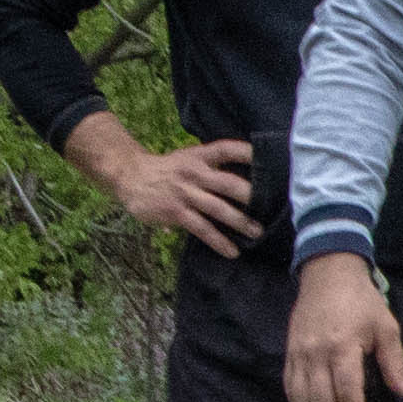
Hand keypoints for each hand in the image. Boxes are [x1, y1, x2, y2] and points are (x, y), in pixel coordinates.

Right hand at [106, 135, 259, 257]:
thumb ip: (211, 167)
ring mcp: (185, 193)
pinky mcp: (176, 212)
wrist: (130, 176)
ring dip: (240, 222)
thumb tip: (242, 181)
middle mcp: (194, 173)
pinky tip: (231, 251)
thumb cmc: (166, 169)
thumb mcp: (188, 159)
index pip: (226, 149)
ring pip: (218, 209)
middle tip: (272, 206)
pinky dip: (218, 241)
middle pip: (228, 183)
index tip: (267, 158)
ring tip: (257, 233)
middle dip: (251, 195)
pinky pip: (202, 228)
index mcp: (199, 157)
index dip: (246, 152)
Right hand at [283, 252, 402, 401]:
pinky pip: (290, 388)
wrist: (327, 275)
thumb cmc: (361, 301)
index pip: (346, 390)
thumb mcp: (386, 327)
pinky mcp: (290, 354)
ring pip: (302, 399)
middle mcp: (316, 353)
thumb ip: (394, 363)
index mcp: (342, 346)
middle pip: (321, 400)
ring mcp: (299, 354)